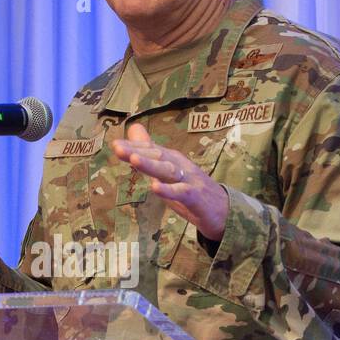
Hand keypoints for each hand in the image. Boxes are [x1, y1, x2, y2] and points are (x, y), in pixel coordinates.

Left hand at [110, 122, 228, 240]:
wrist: (225, 210)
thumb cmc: (192, 190)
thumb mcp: (168, 171)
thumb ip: (150, 152)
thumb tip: (133, 129)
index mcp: (172, 160)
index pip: (151, 151)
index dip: (133, 148)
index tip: (115, 145)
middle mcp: (180, 166)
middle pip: (157, 156)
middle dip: (137, 152)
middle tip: (117, 148)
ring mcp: (189, 180)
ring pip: (168, 171)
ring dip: (151, 165)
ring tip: (134, 160)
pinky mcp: (196, 197)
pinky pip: (181, 193)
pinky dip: (168, 191)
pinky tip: (155, 188)